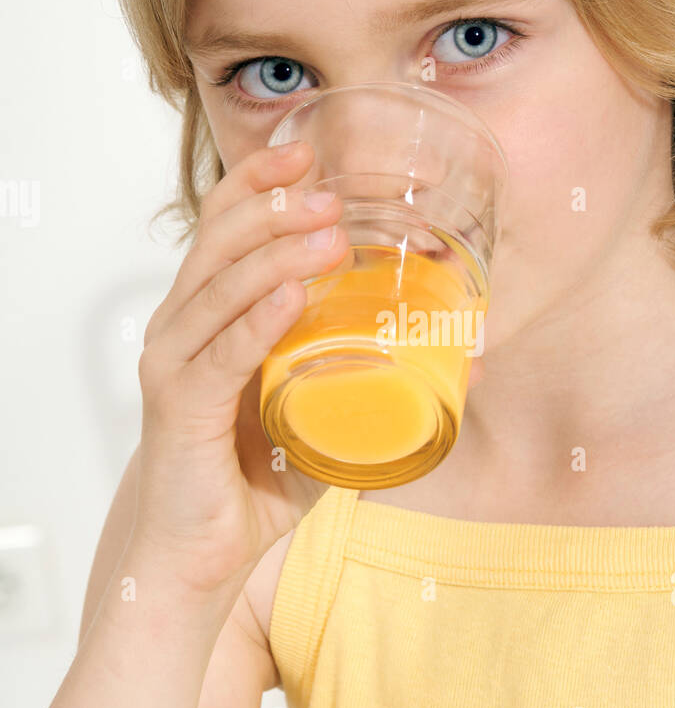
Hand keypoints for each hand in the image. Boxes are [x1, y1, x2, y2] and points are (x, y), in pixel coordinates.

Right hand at [130, 140, 349, 608]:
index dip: (259, 184)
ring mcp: (175, 364)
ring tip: (327, 232)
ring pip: (219, 288)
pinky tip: (290, 295)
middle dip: (274, 208)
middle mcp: (183, 327)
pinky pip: (221, 354)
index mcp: (210, 316)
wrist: (202, 554)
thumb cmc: (256, 479)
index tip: (307, 153)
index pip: (223, 229)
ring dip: (274, 254)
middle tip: (329, 191)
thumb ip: (375, 381)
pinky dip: (256, 320)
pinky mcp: (178, 408)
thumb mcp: (323, 417)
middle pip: (218, 243)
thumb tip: (466, 359)